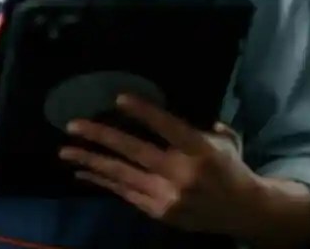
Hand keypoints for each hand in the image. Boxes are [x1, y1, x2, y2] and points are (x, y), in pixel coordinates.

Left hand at [58, 94, 258, 237]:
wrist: (245, 212)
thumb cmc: (231, 168)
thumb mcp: (224, 142)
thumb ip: (199, 126)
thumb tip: (165, 110)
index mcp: (200, 150)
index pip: (168, 127)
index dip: (144, 113)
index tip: (119, 98)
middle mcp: (181, 173)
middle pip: (134, 151)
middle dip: (101, 136)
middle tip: (73, 125)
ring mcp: (168, 195)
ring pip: (122, 174)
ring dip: (90, 161)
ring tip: (65, 151)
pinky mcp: (159, 211)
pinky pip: (123, 193)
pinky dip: (101, 181)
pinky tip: (82, 172)